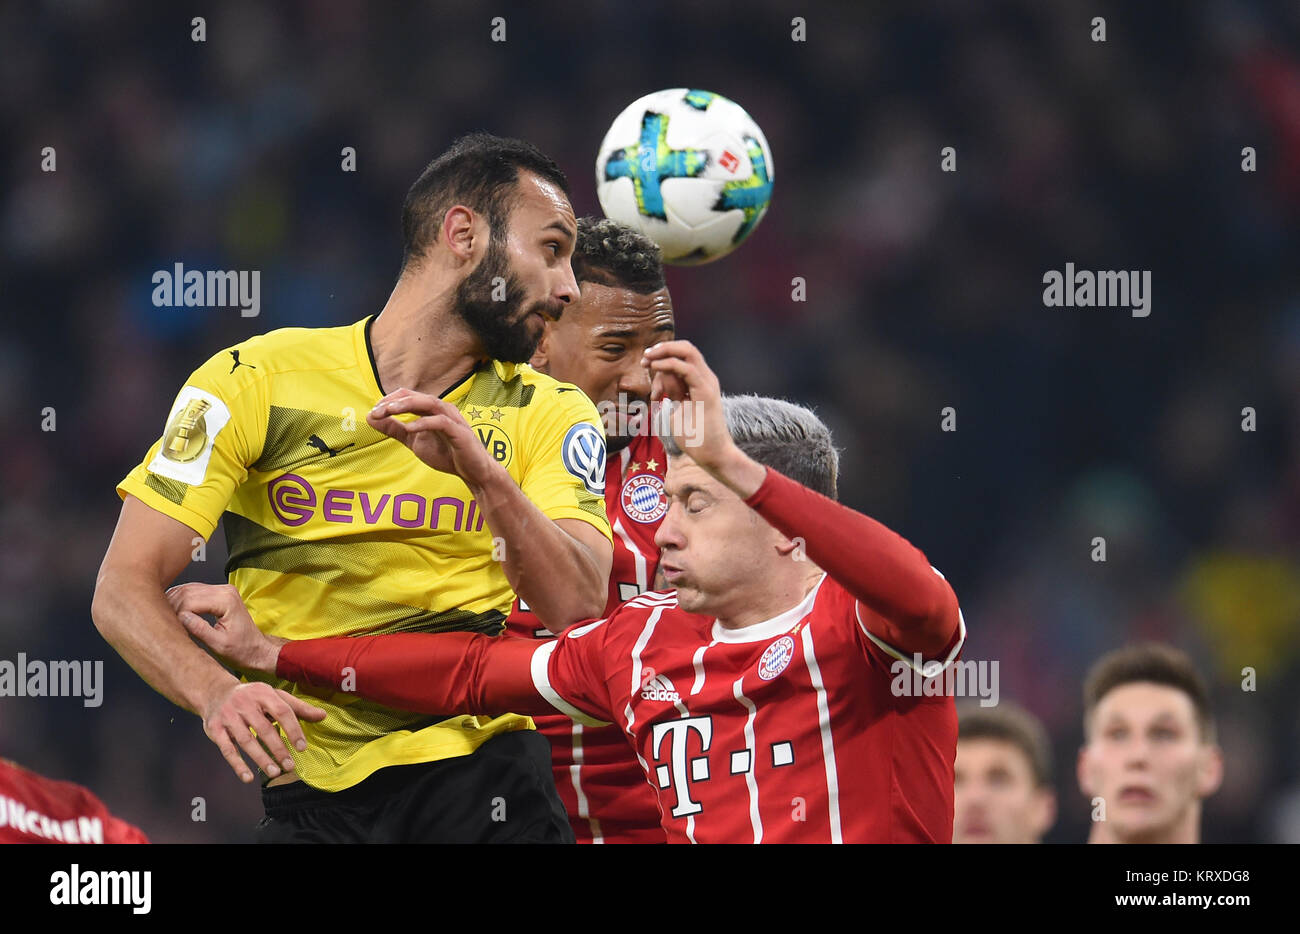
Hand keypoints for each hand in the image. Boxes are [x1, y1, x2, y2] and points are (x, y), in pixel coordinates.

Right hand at [167, 582, 281, 673]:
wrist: (256, 649)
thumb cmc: (242, 650)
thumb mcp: (219, 645)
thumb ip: (200, 629)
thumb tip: (180, 617)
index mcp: (226, 601)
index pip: (190, 600)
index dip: (175, 613)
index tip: (167, 626)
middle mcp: (225, 590)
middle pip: (187, 591)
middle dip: (171, 605)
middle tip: (160, 621)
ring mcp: (221, 590)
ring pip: (188, 589)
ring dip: (173, 601)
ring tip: (163, 617)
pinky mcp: (217, 594)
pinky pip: (193, 591)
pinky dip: (180, 600)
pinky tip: (171, 611)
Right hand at [199, 680, 326, 783]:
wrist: (215, 692)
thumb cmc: (253, 697)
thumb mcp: (275, 696)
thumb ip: (298, 707)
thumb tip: (323, 716)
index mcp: (263, 693)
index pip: (282, 711)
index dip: (293, 730)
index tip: (302, 747)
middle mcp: (245, 704)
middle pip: (264, 729)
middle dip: (278, 749)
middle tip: (290, 766)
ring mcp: (228, 717)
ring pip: (246, 741)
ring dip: (261, 758)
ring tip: (275, 772)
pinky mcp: (215, 730)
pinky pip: (227, 750)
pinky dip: (237, 765)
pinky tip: (248, 778)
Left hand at [367, 389, 495, 486]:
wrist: (473, 472)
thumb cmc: (447, 454)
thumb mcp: (414, 441)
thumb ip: (395, 429)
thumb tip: (372, 418)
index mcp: (431, 410)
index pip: (407, 396)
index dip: (388, 400)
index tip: (373, 412)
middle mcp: (442, 409)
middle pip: (415, 396)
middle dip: (393, 401)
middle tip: (376, 411)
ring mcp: (452, 419)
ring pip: (428, 403)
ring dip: (406, 405)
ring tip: (389, 410)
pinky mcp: (459, 432)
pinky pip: (440, 422)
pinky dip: (424, 423)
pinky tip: (410, 428)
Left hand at [642, 340, 765, 498]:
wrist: (711, 454)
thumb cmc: (694, 437)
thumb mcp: (675, 410)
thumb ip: (670, 392)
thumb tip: (660, 378)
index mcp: (699, 381)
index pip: (682, 356)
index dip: (663, 356)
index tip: (646, 365)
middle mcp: (705, 377)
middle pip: (686, 348)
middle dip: (663, 347)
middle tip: (645, 356)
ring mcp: (707, 382)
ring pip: (688, 351)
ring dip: (664, 353)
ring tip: (648, 363)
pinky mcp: (706, 391)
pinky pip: (686, 368)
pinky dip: (669, 364)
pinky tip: (655, 367)